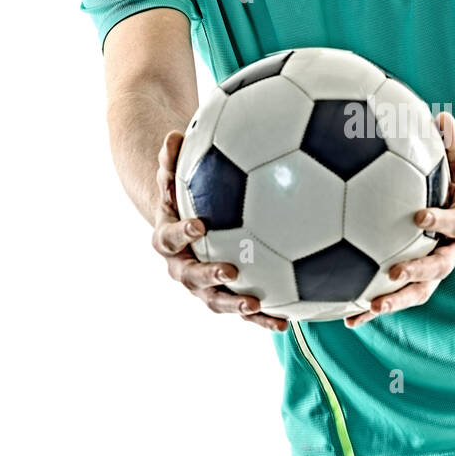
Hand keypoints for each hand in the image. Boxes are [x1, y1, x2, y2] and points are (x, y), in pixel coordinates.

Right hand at [151, 130, 288, 331]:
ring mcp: (202, 287)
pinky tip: (287, 321)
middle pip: (192, 278)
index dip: (182, 232)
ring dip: (236, 307)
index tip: (199, 225)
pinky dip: (262, 318)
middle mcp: (181, 268)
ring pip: (216, 302)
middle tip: (231, 272)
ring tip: (258, 306)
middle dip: (210, 277)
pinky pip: (243, 311)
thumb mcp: (175, 178)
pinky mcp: (224, 298)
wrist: (185, 227)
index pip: (169, 237)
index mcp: (167, 239)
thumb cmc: (183, 196)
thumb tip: (173, 134)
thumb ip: (173, 160)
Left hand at [344, 111, 454, 327]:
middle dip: (417, 272)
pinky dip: (372, 308)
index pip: (454, 225)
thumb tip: (442, 116)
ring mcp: (436, 269)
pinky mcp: (418, 279)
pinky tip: (345, 317)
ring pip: (419, 292)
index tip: (419, 217)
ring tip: (367, 308)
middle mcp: (453, 252)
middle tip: (394, 274)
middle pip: (438, 269)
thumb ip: (454, 142)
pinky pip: (396, 296)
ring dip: (394, 302)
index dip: (439, 222)